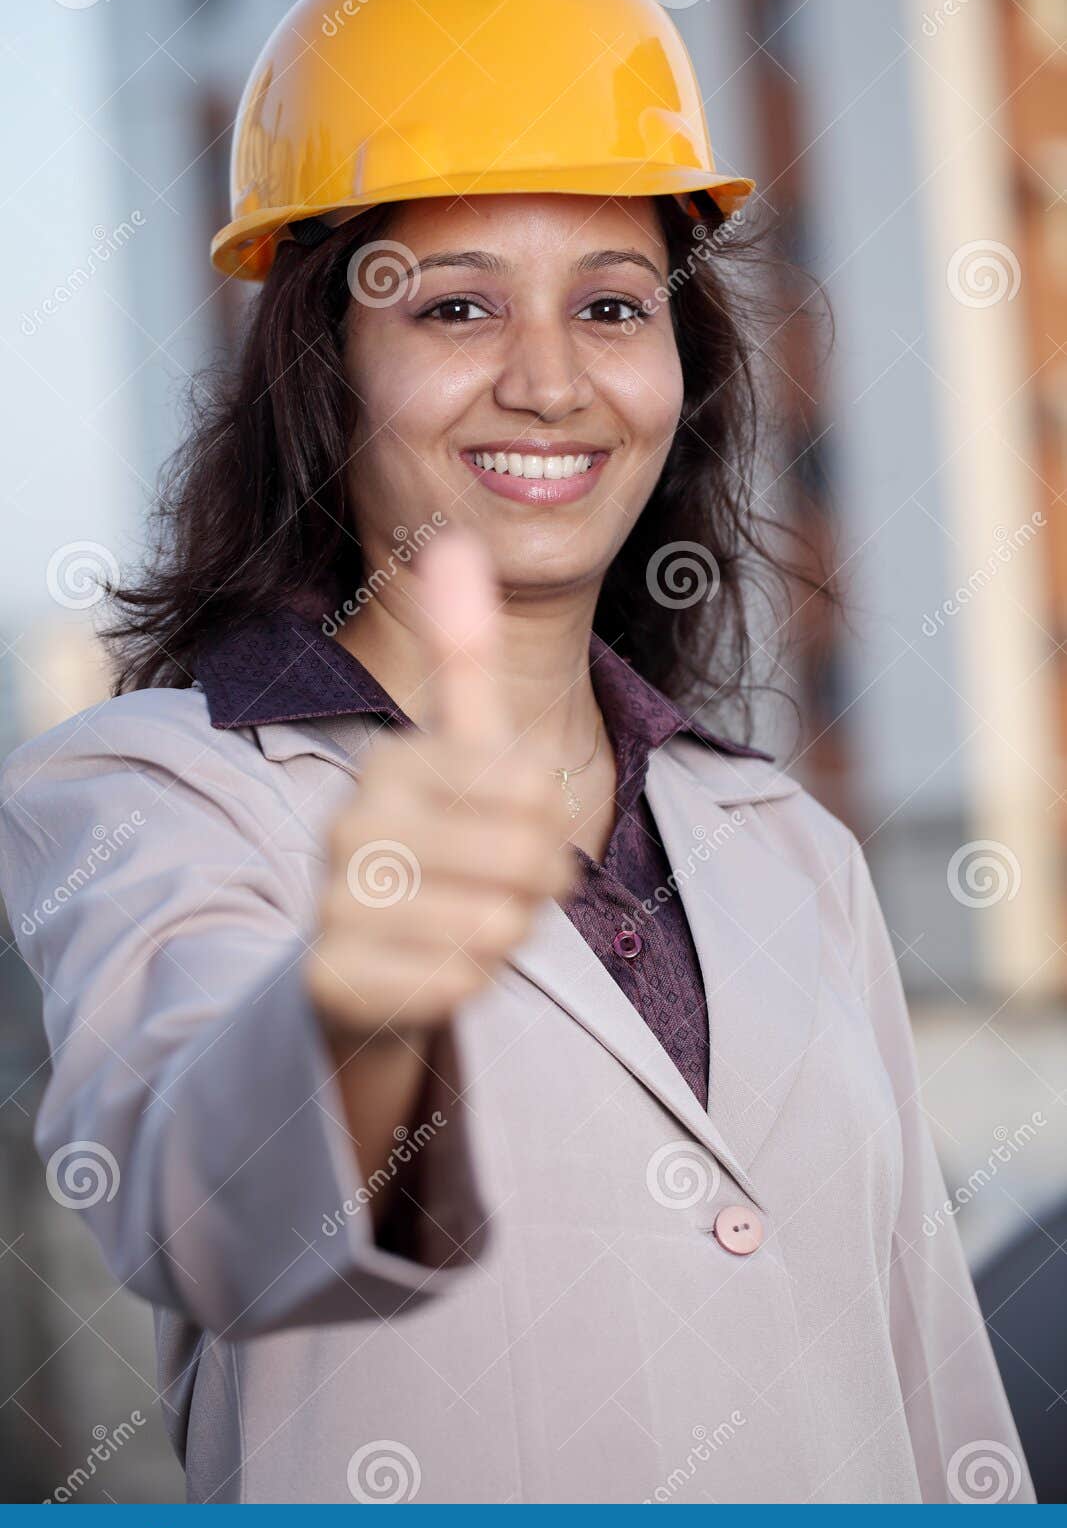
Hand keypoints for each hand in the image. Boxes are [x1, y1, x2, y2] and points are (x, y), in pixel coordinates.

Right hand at [305, 529, 580, 1041]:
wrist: (350, 985)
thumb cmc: (423, 865)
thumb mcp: (453, 761)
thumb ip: (461, 659)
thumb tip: (453, 540)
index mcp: (389, 764)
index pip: (534, 786)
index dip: (547, 827)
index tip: (507, 838)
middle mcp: (350, 827)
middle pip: (527, 855)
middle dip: (533, 888)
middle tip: (490, 895)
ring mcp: (333, 906)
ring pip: (497, 924)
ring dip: (500, 940)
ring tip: (455, 934)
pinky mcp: (331, 983)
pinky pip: (457, 984)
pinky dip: (463, 988)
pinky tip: (429, 977)